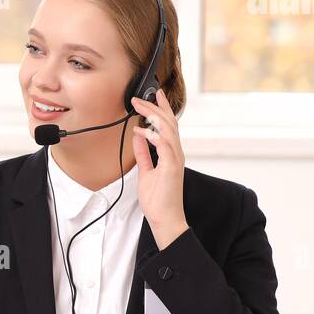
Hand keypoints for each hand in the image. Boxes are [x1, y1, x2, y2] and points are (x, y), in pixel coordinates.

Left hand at [130, 89, 187, 248]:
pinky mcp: (171, 167)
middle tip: (139, 97)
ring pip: (168, 130)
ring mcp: (175, 160)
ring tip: (140, 107)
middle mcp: (175, 153)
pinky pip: (164, 145)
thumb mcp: (146, 171)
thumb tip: (138, 137)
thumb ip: (143, 153)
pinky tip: (142, 130)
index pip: (168, 125)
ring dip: (153, 116)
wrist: (166, 218)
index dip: (162, 108)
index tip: (155, 95)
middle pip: (168, 122)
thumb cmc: (158, 199)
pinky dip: (153, 136)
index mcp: (171, 153)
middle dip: (154, 107)